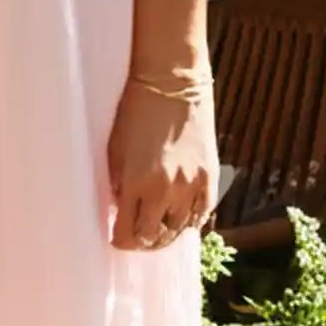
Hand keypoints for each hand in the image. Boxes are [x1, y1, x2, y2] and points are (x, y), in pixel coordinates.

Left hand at [107, 75, 218, 250]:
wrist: (172, 83)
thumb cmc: (135, 112)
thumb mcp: (115, 151)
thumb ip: (119, 185)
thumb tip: (122, 210)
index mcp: (137, 183)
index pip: (128, 233)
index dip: (120, 241)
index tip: (116, 238)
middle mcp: (166, 190)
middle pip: (154, 238)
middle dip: (141, 242)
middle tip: (134, 238)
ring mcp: (191, 185)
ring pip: (178, 231)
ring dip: (164, 236)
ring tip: (155, 232)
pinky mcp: (209, 177)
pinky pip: (200, 215)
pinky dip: (188, 222)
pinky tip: (177, 220)